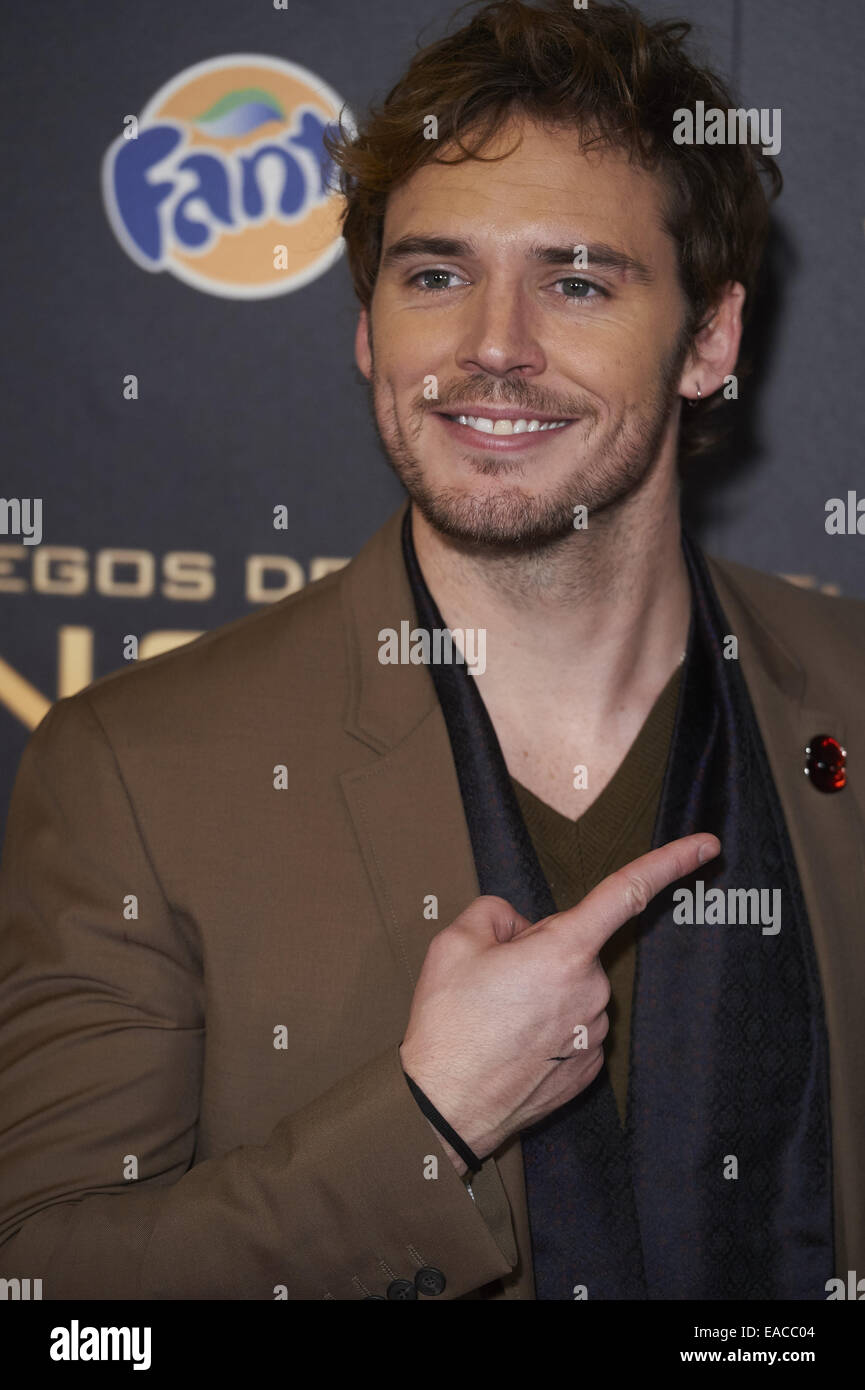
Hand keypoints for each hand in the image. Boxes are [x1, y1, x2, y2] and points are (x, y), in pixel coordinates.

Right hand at [399, 833, 720, 1173]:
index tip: (708, 846)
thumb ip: (496, 913)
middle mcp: (591, 991)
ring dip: (542, 993)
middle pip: (574, 948)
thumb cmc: (448, 1027)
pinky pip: (574, 1026)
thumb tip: (520, 927)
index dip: (671, 862)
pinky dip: (547, 1027)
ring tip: (496, 1019)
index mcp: (563, 952)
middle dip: (540, 952)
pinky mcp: (589, 1069)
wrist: (443, 1110)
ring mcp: (594, 1034)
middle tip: (493, 982)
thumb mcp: (454, 944)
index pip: (626, 893)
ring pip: (573, 989)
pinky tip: (512, 1044)